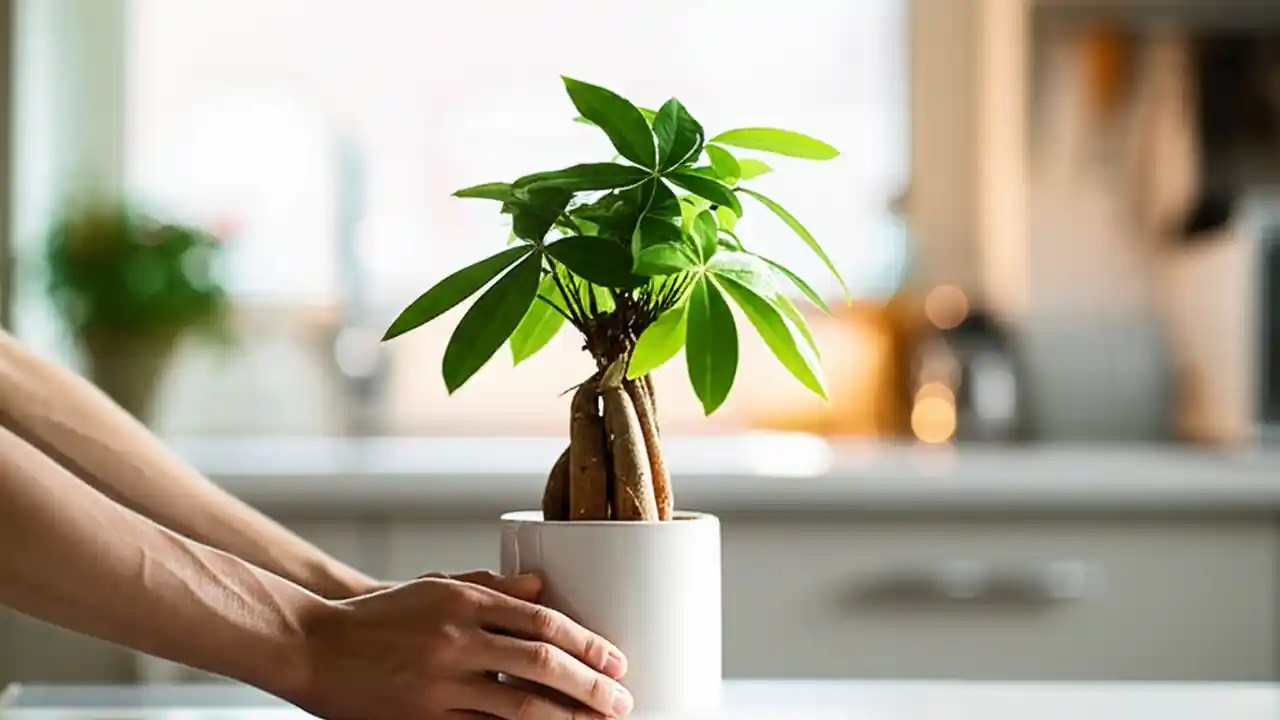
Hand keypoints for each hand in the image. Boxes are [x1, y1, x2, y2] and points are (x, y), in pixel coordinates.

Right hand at [292, 573, 632, 719]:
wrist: (314, 646)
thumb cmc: (382, 615)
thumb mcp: (435, 585)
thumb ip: (491, 586)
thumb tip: (544, 588)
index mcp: (464, 600)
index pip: (542, 621)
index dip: (585, 642)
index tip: (615, 660)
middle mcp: (457, 639)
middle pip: (541, 663)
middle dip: (589, 685)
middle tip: (622, 700)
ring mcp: (440, 683)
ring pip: (519, 706)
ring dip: (566, 719)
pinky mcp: (424, 719)